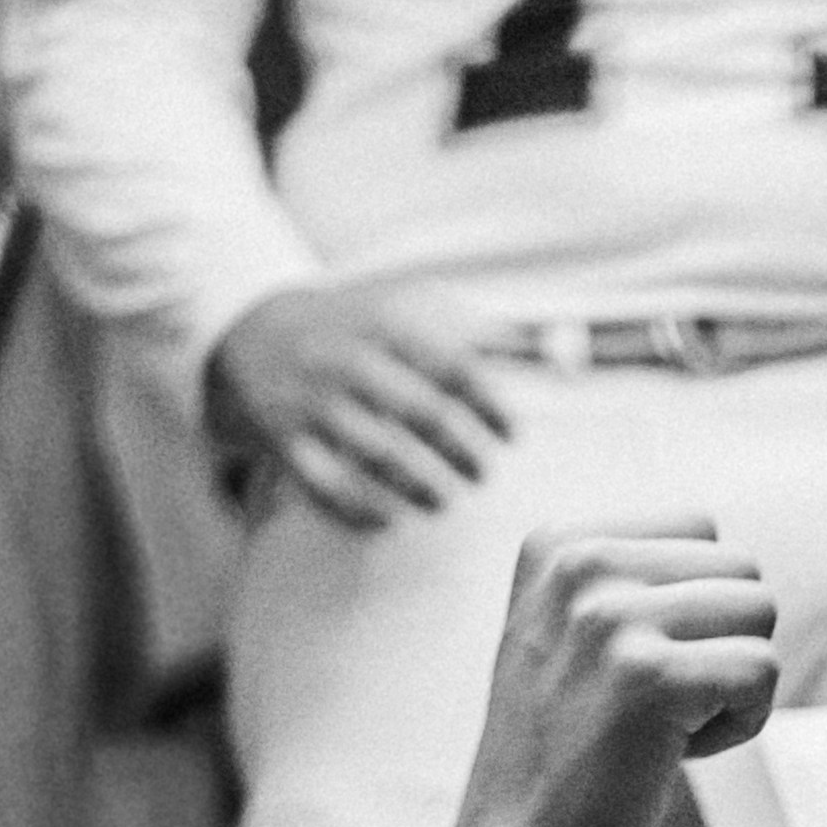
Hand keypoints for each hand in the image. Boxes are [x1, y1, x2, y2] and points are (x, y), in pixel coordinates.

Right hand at [209, 276, 524, 531]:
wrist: (251, 332)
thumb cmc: (364, 326)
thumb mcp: (420, 309)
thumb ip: (497, 333)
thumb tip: (575, 354)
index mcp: (389, 324)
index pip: (456, 368)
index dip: (493, 409)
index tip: (511, 433)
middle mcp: (349, 361)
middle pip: (423, 417)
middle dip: (463, 456)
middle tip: (480, 472)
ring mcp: (313, 403)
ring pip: (378, 460)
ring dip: (422, 490)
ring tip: (443, 498)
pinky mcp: (284, 441)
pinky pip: (329, 490)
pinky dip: (364, 513)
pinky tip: (389, 518)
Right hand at [427, 524, 782, 826]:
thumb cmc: (566, 757)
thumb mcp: (572, 634)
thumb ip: (631, 575)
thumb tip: (730, 544)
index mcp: (556, 542)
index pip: (701, 529)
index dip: (692, 611)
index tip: (629, 671)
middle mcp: (576, 564)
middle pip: (741, 568)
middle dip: (721, 644)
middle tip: (648, 708)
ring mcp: (609, 618)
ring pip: (761, 612)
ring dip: (732, 683)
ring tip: (658, 728)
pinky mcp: (648, 679)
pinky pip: (764, 670)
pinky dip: (742, 725)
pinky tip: (676, 755)